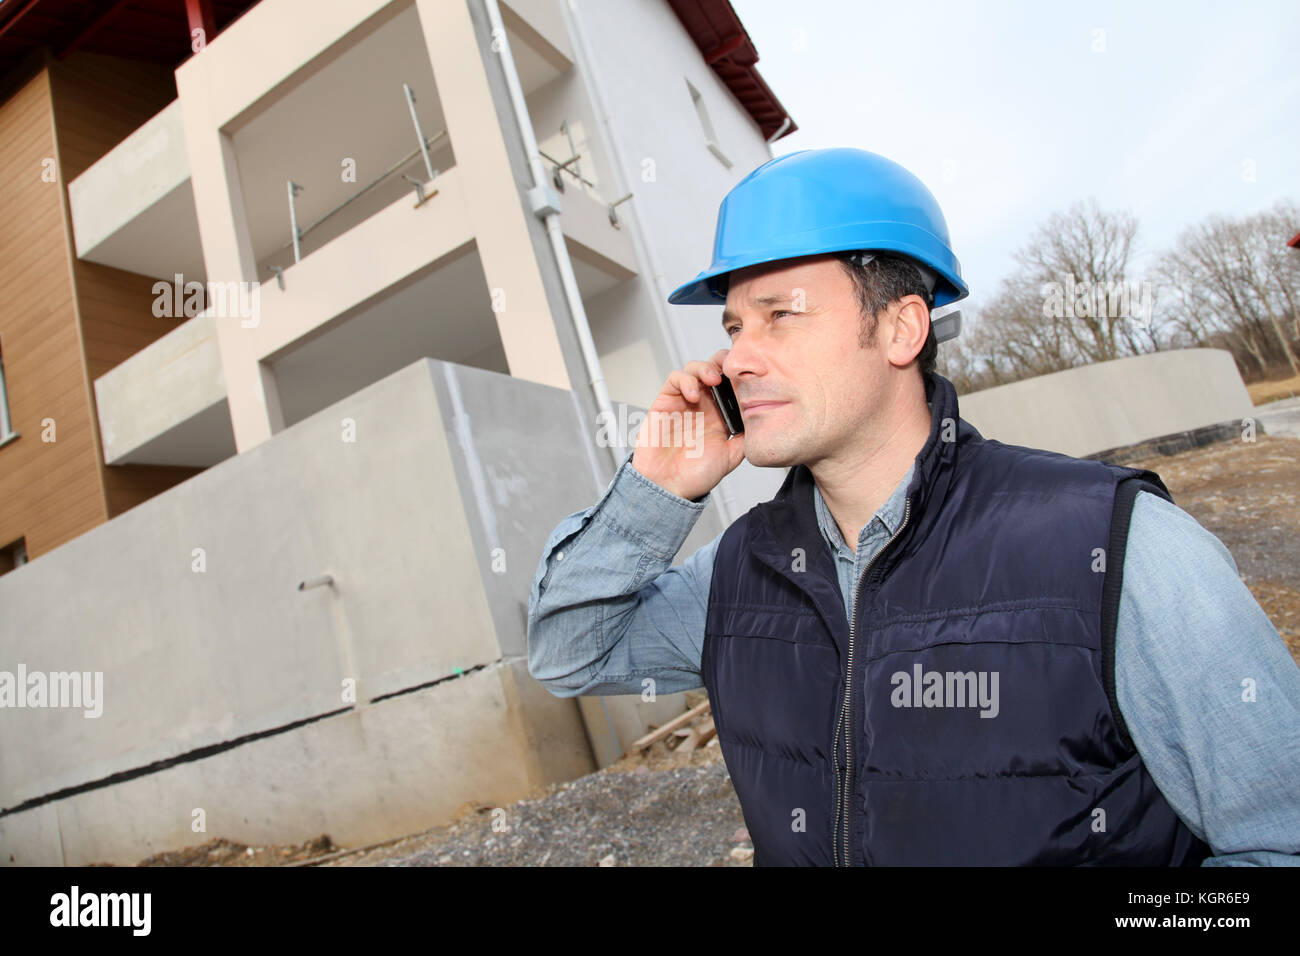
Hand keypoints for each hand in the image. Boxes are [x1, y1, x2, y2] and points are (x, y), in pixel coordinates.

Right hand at [630, 349, 745, 500]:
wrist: (668, 487)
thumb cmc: (695, 476)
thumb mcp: (730, 457)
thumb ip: (745, 438)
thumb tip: (761, 421)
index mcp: (721, 415)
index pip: (733, 384)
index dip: (741, 375)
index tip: (750, 375)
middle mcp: (704, 405)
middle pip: (715, 369)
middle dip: (724, 363)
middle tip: (731, 370)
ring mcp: (685, 401)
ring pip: (695, 368)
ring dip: (706, 368)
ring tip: (713, 380)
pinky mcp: (666, 401)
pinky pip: (675, 379)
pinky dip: (686, 380)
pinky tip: (694, 395)